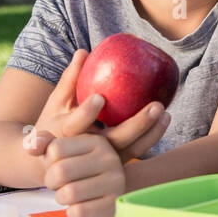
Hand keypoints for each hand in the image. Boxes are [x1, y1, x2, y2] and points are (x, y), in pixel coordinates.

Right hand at [25, 49, 169, 160]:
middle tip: (156, 106)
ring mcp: (102, 161)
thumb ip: (70, 79)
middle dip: (136, 125)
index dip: (86, 113)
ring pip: (130, 150)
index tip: (99, 97)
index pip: (76, 125)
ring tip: (166, 113)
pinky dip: (151, 138)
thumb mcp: (56, 103)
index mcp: (65, 134)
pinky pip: (137, 151)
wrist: (51, 162)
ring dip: (150, 133)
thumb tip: (83, 52)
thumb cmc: (54, 123)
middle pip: (112, 141)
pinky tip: (165, 120)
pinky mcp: (115, 164)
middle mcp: (85, 151)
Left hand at [40, 132, 126, 216]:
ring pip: (69, 193)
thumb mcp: (63, 152)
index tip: (58, 166)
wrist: (105, 196)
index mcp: (97, 141)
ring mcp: (115, 182)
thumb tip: (31, 146)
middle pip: (60, 171)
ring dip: (61, 197)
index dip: (48, 161)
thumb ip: (44, 143)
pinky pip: (79, 211)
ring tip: (69, 194)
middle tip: (59, 184)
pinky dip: (72, 212)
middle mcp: (110, 158)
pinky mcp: (113, 205)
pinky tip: (79, 206)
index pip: (56, 149)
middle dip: (51, 182)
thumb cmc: (79, 171)